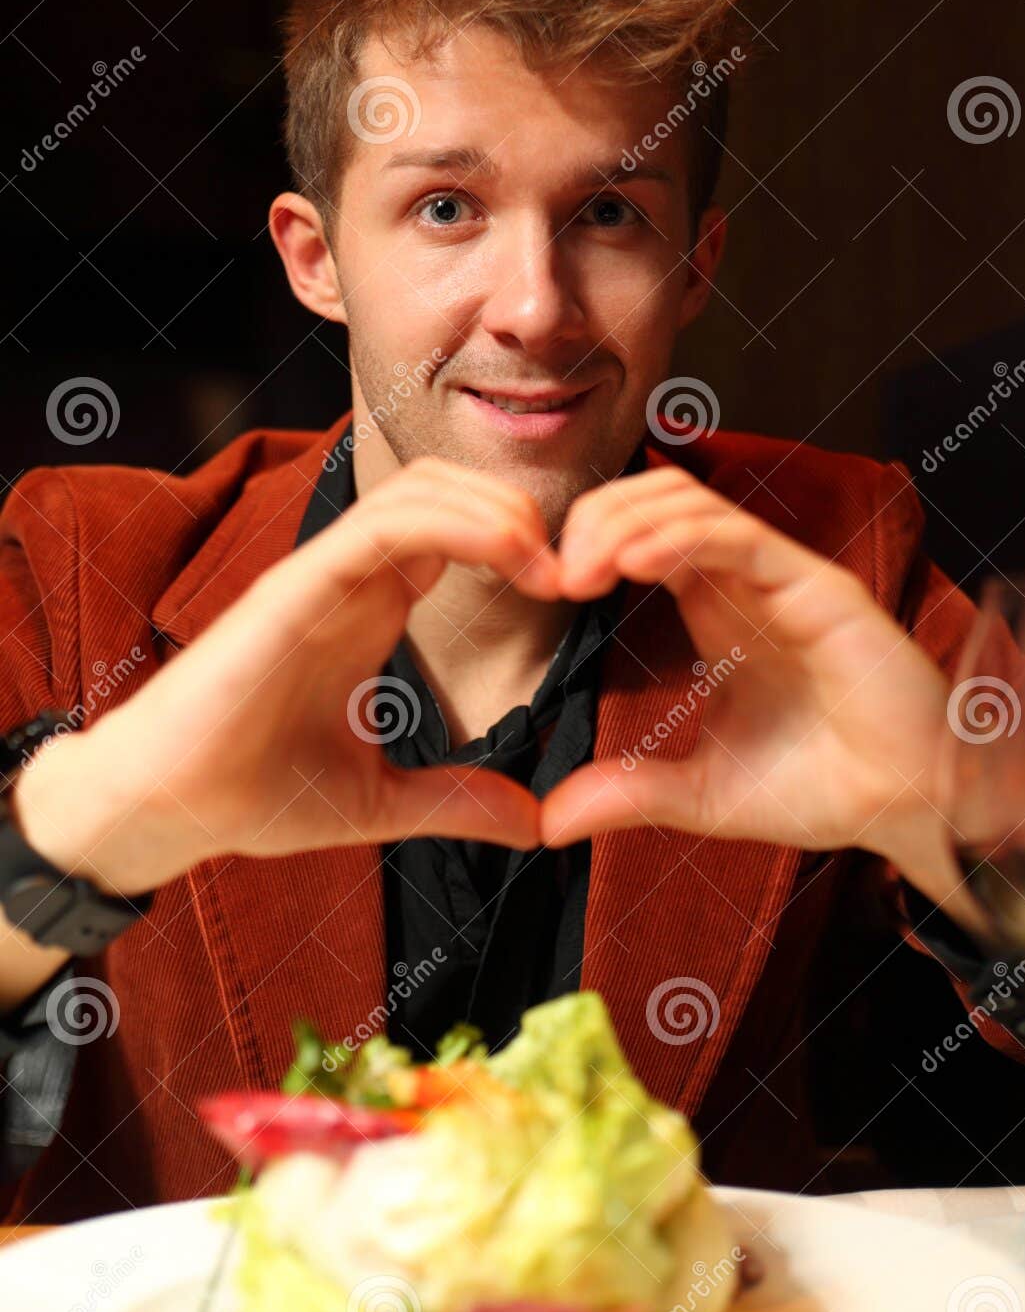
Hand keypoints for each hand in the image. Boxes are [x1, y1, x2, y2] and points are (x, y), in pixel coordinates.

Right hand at [13, 459, 560, 896]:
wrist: (165, 809)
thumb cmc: (252, 792)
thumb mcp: (380, 804)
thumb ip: (456, 803)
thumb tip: (534, 822)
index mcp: (370, 607)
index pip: (455, 529)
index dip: (520, 540)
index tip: (572, 589)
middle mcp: (350, 578)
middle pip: (446, 490)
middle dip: (518, 509)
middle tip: (572, 569)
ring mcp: (320, 575)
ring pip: (419, 490)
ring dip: (495, 507)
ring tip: (546, 559)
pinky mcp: (293, 588)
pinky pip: (380, 528)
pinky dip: (453, 524)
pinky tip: (508, 554)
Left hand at [543, 467, 972, 916]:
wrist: (907, 808)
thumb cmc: (824, 788)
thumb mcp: (702, 796)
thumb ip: (630, 795)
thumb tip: (550, 820)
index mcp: (715, 608)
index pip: (639, 533)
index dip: (587, 542)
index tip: (549, 588)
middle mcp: (743, 581)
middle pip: (655, 499)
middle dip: (595, 519)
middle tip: (558, 575)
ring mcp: (781, 578)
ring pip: (691, 503)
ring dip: (626, 521)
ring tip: (583, 569)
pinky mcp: (816, 588)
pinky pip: (741, 539)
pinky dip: (681, 539)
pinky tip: (633, 564)